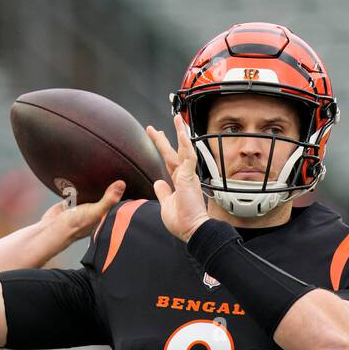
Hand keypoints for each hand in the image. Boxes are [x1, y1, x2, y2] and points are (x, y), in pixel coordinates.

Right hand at [37, 179, 125, 248]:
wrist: (53, 226)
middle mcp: (97, 211)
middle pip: (107, 196)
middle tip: (119, 171)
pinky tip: (87, 174)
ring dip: (97, 184)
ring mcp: (86, 206)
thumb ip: (108, 200)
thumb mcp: (95, 212)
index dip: (126, 195)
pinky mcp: (75, 200)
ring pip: (95, 192)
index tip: (132, 181)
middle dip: (112, 186)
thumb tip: (122, 184)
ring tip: (105, 169)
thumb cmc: (75, 224)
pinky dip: (83, 183)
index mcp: (106, 217)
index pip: (120, 205)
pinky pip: (81, 188)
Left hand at [147, 114, 209, 242]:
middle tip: (157, 127)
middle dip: (165, 138)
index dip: (163, 148)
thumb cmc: (182, 222)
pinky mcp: (190, 178)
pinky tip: (182, 134)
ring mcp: (188, 177)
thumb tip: (158, 182)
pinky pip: (189, 158)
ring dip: (180, 133)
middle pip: (175, 152)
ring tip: (177, 119)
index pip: (169, 161)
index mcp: (180, 182)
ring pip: (185, 150)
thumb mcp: (166, 205)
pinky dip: (186, 145)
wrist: (192, 230)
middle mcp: (185, 177)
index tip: (156, 136)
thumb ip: (163, 192)